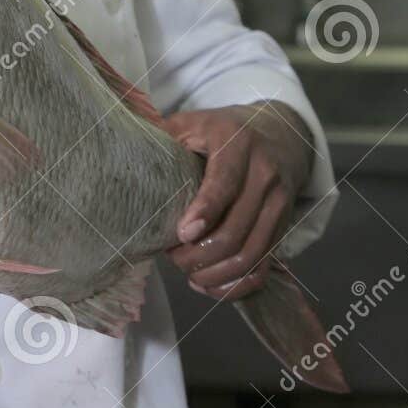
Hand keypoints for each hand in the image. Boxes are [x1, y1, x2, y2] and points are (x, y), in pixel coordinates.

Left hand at [165, 101, 313, 300]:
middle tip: (173, 257)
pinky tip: (210, 284)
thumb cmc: (225, 130)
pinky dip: (237, 285)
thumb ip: (165, 135)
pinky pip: (264, 266)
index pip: (224, 184)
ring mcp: (279, 203)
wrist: (282, 133)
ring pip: (251, 254)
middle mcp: (265, 174)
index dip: (204, 212)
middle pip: (236, 229)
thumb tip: (123, 156)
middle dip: (200, 254)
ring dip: (215, 273)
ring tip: (188, 272)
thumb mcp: (195, 121)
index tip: (182, 234)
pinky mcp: (284, 226)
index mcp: (238, 143)